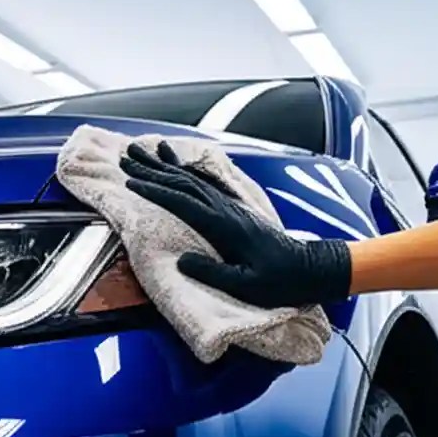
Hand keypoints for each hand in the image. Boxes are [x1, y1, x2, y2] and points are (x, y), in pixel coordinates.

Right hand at [121, 141, 351, 308]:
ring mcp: (232, 207)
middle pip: (183, 183)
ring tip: (147, 150)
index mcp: (225, 226)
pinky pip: (206, 184)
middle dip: (153, 170)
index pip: (183, 203)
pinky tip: (179, 165)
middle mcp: (226, 210)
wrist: (310, 269)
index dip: (156, 191)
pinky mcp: (236, 210)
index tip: (132, 182)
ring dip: (167, 165)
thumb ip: (213, 273)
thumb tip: (181, 261)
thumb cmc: (279, 282)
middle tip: (127, 157)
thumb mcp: (246, 286)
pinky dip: (189, 172)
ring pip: (193, 180)